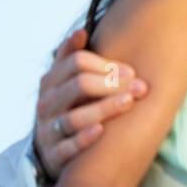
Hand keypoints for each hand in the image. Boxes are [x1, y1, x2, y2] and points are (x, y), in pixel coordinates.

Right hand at [32, 29, 147, 180]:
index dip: (106, 65)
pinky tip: (102, 131)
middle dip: (112, 84)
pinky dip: (83, 138)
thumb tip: (81, 31)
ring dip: (104, 108)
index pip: (76, 63)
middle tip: (140, 87)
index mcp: (51, 82)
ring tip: (128, 102)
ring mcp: (48, 130)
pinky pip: (67, 147)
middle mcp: (46, 105)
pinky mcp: (53, 156)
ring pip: (74, 117)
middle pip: (78, 86)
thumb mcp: (65, 83)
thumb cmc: (69, 109)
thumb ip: (71, 58)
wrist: (52, 152)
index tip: (132, 72)